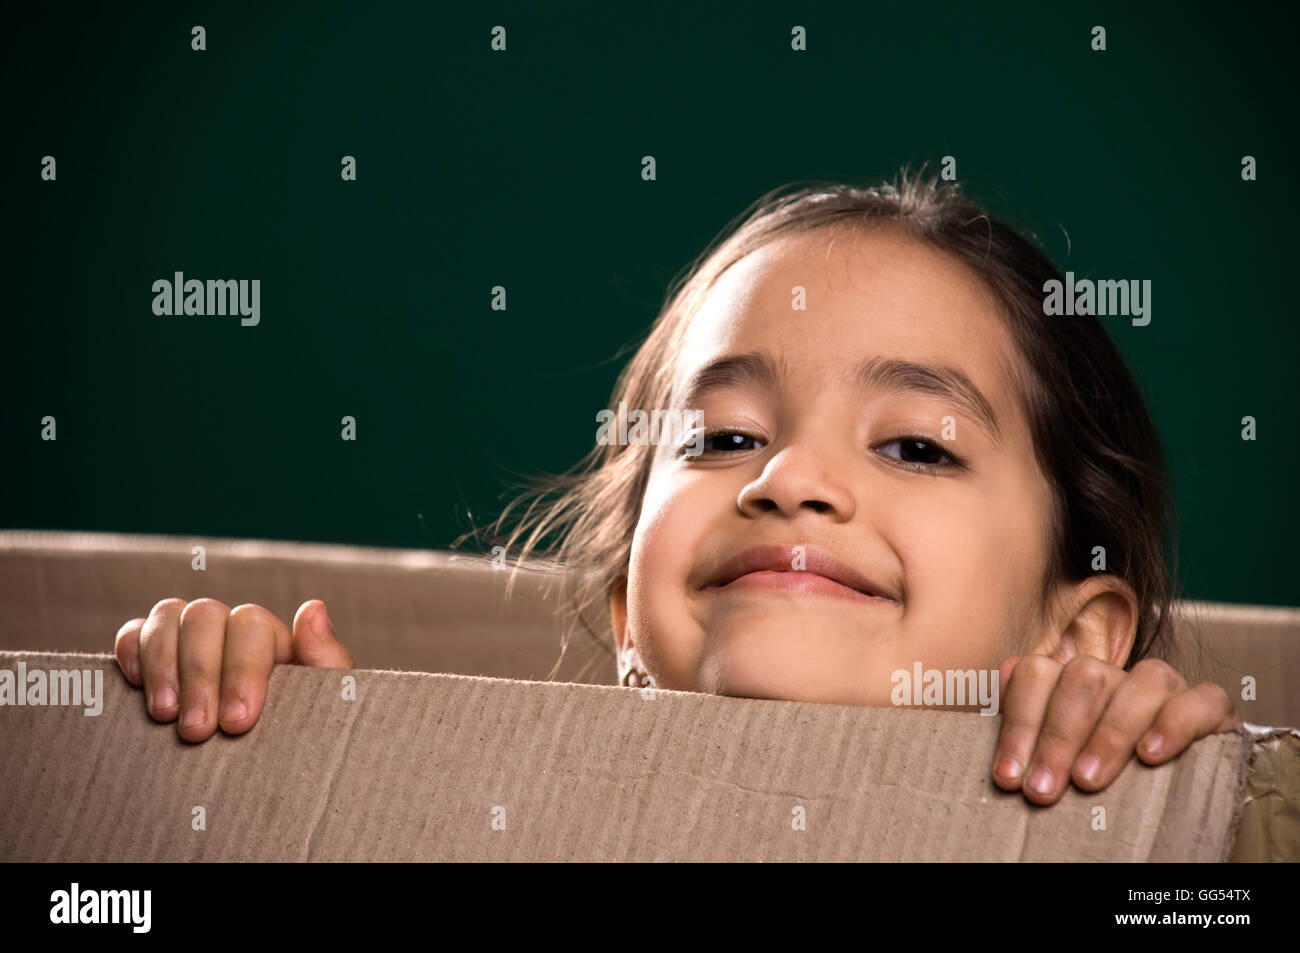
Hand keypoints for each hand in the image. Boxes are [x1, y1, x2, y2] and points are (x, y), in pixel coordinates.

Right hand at [113, 598, 353, 742]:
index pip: (250, 624)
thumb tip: (313, 608)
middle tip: (197, 731)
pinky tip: (136, 685)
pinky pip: (134, 631)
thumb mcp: (322, 704)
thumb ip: (324, 657)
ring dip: (163, 664)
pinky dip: (132, 650)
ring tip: (164, 717)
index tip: (237, 721)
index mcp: (273, 638)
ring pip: (169, 616)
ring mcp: (190, 640)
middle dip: (199, 674)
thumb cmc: (302, 738)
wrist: (273, 779)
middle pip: (205, 616)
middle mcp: (229, 630)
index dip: (241, 668)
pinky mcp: (153, 657)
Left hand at [991, 654, 1239, 803]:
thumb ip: (1031, 752)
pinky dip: (1174, 725)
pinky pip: (1200, 699)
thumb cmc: (1099, 779)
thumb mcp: (1059, 763)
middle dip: (1057, 737)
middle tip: (1042, 790)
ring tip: (1087, 780)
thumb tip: (1001, 772)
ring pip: (1141, 680)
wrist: (1174, 786)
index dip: (1017, 722)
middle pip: (1082, 676)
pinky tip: (1150, 756)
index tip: (1008, 776)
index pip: (1034, 672)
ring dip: (1109, 733)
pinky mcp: (1210, 706)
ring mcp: (1163, 686)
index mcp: (1068, 679)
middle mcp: (1113, 675)